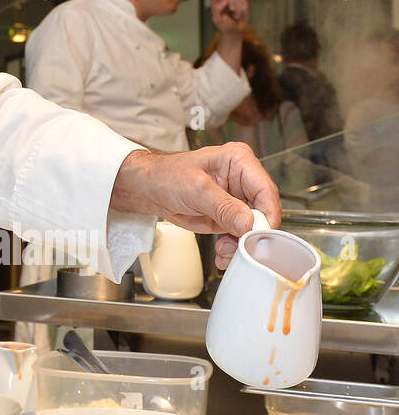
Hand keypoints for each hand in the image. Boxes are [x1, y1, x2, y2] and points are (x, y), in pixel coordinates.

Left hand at [110, 143, 280, 269]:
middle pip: (265, 212)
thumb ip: (224, 207)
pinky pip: (241, 235)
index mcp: (240, 161)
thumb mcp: (196, 189)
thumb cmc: (166, 176)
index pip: (266, 191)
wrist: (149, 189)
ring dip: (242, 244)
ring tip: (224, 251)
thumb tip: (248, 223)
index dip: (266, 216)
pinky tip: (223, 253)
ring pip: (254, 228)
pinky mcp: (230, 216)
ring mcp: (238, 199)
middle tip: (240, 248)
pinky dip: (234, 247)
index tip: (256, 235)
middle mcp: (244, 179)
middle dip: (252, 234)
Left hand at [208, 0, 247, 34]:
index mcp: (215, 0)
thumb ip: (217, 9)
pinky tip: (238, 16)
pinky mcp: (242, 1)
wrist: (235, 31)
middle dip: (231, 0)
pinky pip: (243, 2)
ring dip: (236, 8)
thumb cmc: (224, 25)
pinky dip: (241, 10)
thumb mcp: (217, 19)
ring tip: (234, 16)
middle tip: (231, 9)